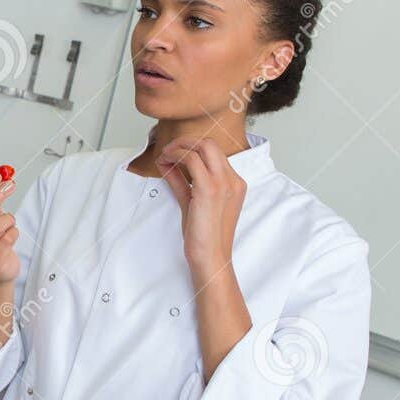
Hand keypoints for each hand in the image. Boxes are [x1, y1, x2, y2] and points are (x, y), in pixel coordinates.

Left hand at [156, 137, 244, 280]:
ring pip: (203, 146)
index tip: (173, 154)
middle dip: (186, 142)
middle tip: (169, 150)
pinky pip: (191, 160)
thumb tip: (168, 165)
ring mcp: (224, 183)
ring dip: (179, 146)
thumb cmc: (203, 236)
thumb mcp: (191, 202)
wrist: (211, 257)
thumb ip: (181, 182)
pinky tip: (164, 163)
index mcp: (235, 183)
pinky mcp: (209, 189)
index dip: (191, 148)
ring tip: (165, 155)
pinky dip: (175, 156)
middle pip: (210, 144)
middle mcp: (233, 180)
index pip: (214, 153)